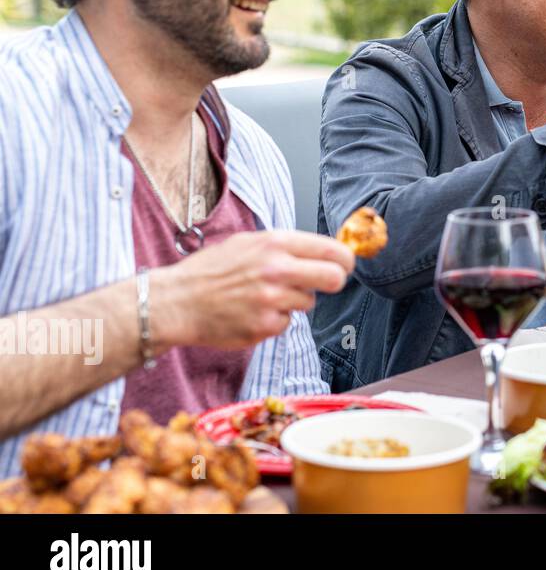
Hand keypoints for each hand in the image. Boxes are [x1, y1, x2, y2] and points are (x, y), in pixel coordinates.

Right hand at [150, 230, 354, 349]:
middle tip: (326, 283)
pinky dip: (274, 320)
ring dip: (293, 301)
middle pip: (334, 278)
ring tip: (263, 296)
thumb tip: (322, 250)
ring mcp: (272, 300)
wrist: (174, 301)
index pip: (332, 250)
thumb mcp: (247, 243)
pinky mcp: (265, 326)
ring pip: (308, 302)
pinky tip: (250, 312)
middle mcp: (277, 269)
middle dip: (334, 281)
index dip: (345, 259)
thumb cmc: (210, 271)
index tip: (346, 264)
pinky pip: (286, 322)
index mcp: (275, 243)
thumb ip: (285, 246)